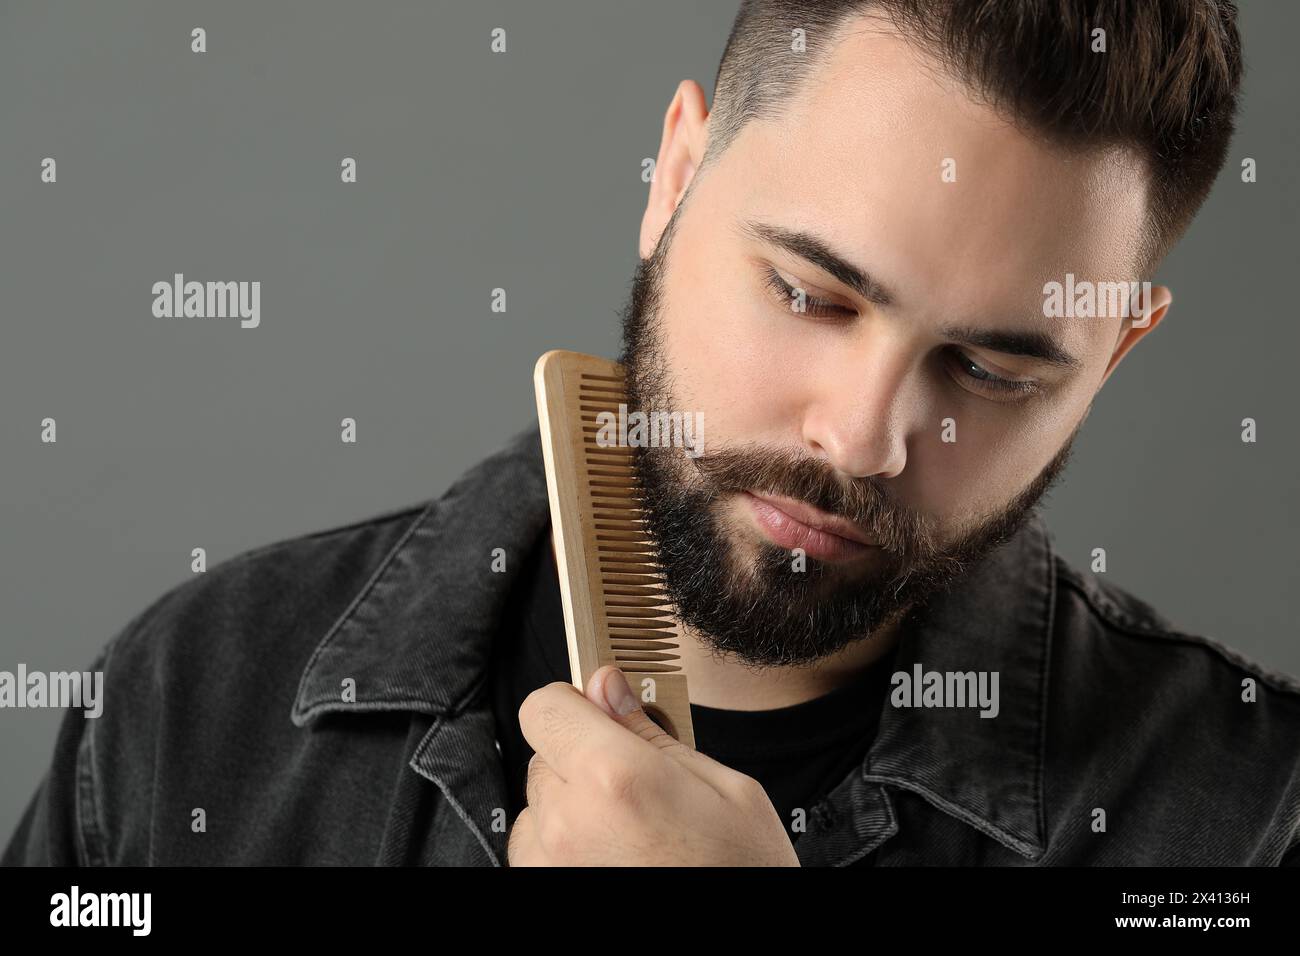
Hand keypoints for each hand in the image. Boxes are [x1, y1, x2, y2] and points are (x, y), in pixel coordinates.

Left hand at [506, 664, 799, 865]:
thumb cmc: (743, 875)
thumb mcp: (728, 790)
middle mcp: (569, 822)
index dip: (573, 703)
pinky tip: (614, 857)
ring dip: (572, 807)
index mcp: (615, 778)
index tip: (596, 712)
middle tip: (638, 786)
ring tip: (630, 832)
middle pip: (545, 755)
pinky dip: (564, 848)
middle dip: (584, 760)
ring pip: (539, 805)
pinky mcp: (544, 889)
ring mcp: (551, 865)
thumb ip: (654, 732)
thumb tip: (609, 688)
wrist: (741, 944)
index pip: (544, 707)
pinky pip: (536, 850)